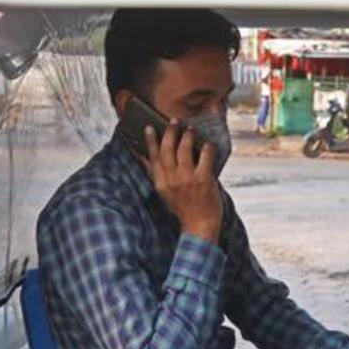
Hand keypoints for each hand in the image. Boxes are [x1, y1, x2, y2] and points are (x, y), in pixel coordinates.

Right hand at [144, 121, 221, 241]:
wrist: (199, 227)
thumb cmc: (183, 209)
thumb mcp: (164, 193)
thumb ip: (155, 174)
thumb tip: (142, 156)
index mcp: (160, 183)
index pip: (153, 157)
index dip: (150, 140)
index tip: (149, 127)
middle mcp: (171, 180)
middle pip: (167, 149)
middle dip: (170, 132)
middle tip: (174, 121)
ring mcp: (187, 179)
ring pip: (184, 149)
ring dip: (187, 136)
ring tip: (190, 129)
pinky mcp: (203, 179)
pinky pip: (204, 155)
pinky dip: (206, 147)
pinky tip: (207, 144)